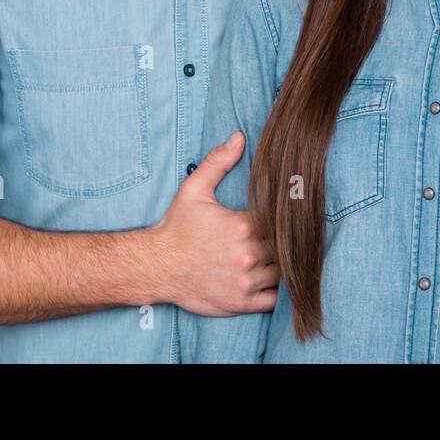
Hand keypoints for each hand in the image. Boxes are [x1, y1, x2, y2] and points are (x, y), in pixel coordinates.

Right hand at [148, 131, 278, 315]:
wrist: (156, 266)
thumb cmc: (176, 228)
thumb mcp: (194, 189)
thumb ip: (218, 162)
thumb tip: (239, 137)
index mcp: (244, 226)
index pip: (279, 221)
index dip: (282, 219)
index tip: (279, 217)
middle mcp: (249, 254)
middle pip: (284, 247)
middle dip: (281, 242)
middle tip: (273, 238)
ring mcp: (246, 280)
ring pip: (282, 273)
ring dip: (281, 266)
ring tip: (271, 257)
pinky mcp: (242, 302)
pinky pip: (274, 299)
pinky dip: (277, 292)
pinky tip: (269, 279)